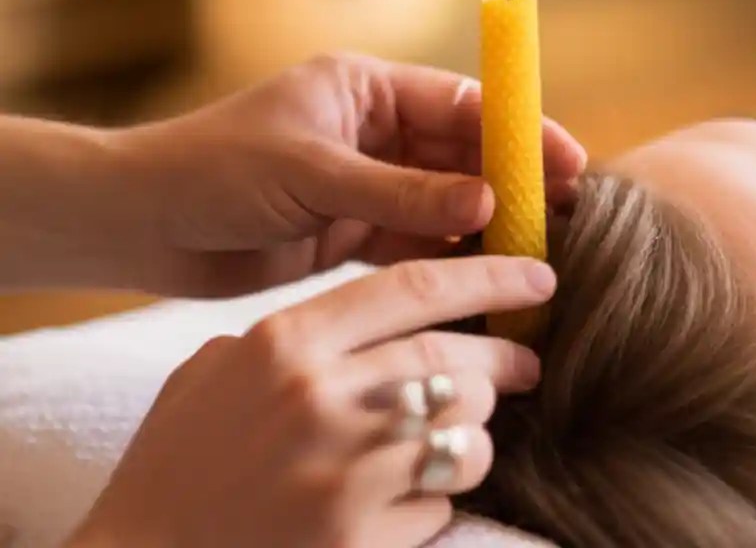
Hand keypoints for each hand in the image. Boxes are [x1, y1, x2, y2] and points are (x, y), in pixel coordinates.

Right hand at [67, 256, 553, 547]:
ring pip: (464, 435)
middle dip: (505, 360)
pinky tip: (407, 502)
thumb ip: (286, 339)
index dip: (489, 277)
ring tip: (461, 441)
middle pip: (455, 361)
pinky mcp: (361, 538)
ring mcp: (345, 472)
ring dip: (475, 436)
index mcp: (285, 343)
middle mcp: (321, 399)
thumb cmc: (175, 469)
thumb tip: (363, 323)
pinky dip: (435, 500)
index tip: (537, 277)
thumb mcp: (210, 375)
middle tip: (525, 364)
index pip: (413, 289)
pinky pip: (439, 505)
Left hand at [113, 53, 586, 296]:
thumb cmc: (213, 172)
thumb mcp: (312, 175)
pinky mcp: (351, 234)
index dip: (519, 131)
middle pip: (463, 156)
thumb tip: (489, 202)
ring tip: (540, 252)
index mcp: (363, 90)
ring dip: (487, 226)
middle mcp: (372, 133)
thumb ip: (401, 192)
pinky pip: (416, 243)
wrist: (140, 224)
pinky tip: (486, 277)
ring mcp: (365, 185)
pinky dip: (449, 259)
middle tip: (571, 214)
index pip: (461, 103)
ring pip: (445, 204)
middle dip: (514, 183)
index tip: (569, 159)